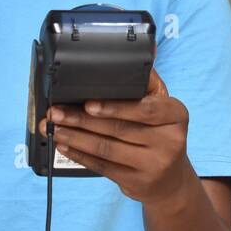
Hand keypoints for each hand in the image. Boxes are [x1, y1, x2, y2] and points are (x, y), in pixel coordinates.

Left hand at [36, 65, 192, 207]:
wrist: (171, 180)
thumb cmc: (161, 134)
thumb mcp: (163, 107)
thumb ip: (148, 82)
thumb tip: (146, 48)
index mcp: (176, 115)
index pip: (145, 108)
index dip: (114, 106)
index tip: (88, 104)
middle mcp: (170, 141)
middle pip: (119, 128)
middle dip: (82, 119)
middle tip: (57, 112)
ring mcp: (154, 165)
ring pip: (107, 148)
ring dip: (76, 137)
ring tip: (54, 128)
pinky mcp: (137, 182)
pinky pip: (103, 167)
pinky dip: (80, 155)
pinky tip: (65, 145)